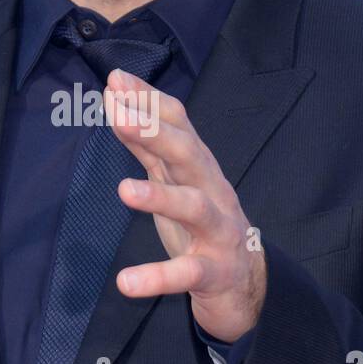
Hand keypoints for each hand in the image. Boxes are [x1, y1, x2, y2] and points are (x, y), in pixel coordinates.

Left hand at [106, 67, 266, 342]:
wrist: (247, 283)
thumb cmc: (204, 224)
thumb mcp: (175, 181)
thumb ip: (148, 145)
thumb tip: (118, 101)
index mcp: (200, 168)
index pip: (178, 123)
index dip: (148, 100)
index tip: (115, 80)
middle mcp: (213, 191)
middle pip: (189, 154)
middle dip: (154, 132)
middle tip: (118, 114)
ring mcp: (218, 231)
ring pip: (194, 208)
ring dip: (159, 197)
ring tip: (124, 191)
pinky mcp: (215, 272)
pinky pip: (187, 273)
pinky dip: (157, 277)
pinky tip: (126, 282)